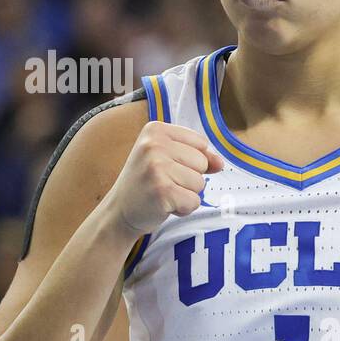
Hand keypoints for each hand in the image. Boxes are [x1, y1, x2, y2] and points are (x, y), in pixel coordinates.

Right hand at [104, 121, 224, 234]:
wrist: (119, 211)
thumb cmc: (146, 182)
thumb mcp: (167, 159)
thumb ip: (198, 155)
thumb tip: (220, 163)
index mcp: (155, 129)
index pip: (200, 143)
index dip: (190, 161)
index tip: (166, 167)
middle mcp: (154, 144)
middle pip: (202, 162)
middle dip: (188, 178)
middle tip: (162, 183)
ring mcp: (156, 167)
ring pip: (200, 183)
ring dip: (185, 194)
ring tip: (162, 194)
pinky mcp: (161, 191)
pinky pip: (194, 201)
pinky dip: (183, 209)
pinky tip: (163, 205)